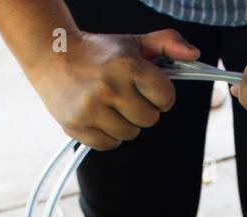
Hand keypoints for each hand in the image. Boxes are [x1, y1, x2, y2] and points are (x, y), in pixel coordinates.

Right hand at [27, 30, 199, 149]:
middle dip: (143, 110)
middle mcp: (109, 87)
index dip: (162, 96)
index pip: (165, 96)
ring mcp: (91, 109)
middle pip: (150, 120)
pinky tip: (98, 116)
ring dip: (125, 123)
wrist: (51, 55)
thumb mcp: (133, 42)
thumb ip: (167, 43)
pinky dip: (108, 135)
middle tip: (127, 96)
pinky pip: (109, 144)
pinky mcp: (77, 126)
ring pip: (130, 134)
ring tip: (110, 105)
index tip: (152, 91)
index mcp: (127, 65)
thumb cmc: (99, 52)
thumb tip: (195, 54)